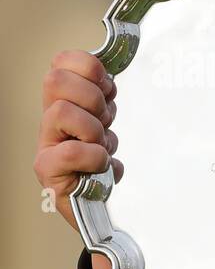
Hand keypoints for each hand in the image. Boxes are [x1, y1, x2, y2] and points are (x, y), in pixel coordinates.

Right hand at [33, 49, 121, 268]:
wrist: (98, 207)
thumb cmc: (103, 163)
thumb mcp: (110, 124)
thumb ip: (107, 98)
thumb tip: (114, 68)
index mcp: (65, 102)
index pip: (63, 61)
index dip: (90, 68)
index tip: (110, 89)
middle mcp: (50, 120)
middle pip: (55, 79)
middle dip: (91, 96)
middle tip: (105, 119)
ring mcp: (45, 144)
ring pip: (60, 112)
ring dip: (93, 130)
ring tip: (101, 147)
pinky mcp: (48, 172)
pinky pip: (68, 152)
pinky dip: (93, 157)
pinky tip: (102, 168)